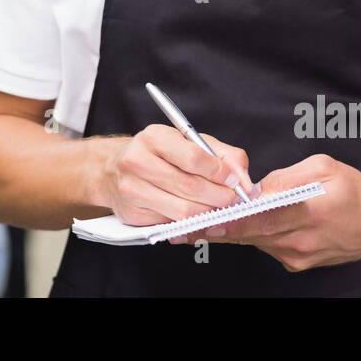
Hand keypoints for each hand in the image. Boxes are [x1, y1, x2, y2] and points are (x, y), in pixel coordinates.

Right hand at [101, 125, 258, 225]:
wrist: (117, 169)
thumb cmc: (161, 154)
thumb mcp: (191, 143)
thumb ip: (224, 155)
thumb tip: (244, 180)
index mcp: (153, 137)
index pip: (193, 157)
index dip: (219, 172)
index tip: (233, 180)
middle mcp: (137, 161)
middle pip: (189, 186)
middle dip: (219, 196)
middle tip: (232, 199)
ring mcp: (131, 189)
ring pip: (182, 210)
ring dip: (207, 212)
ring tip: (217, 208)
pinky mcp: (131, 213)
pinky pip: (170, 224)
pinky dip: (188, 222)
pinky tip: (194, 213)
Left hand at [182, 154, 360, 271]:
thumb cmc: (354, 192)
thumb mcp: (322, 167)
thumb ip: (284, 177)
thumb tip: (253, 187)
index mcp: (308, 212)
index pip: (261, 218)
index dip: (230, 220)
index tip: (205, 219)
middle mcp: (301, 240)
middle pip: (250, 234)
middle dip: (216, 228)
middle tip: (185, 224)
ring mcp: (298, 255)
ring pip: (254, 241)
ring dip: (230, 231)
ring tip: (200, 222)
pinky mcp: (296, 262)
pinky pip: (265, 246)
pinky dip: (249, 235)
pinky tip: (234, 225)